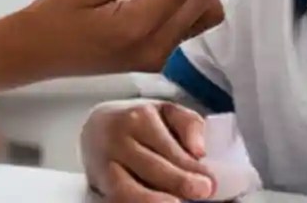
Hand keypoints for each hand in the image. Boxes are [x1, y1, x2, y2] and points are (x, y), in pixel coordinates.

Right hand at [82, 100, 214, 201]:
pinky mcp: (100, 184)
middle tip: (202, 191)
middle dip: (179, 182)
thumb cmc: (139, 122)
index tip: (210, 182)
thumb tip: (200, 150)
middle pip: (151, 167)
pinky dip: (136, 202)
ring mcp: (105, 164)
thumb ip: (189, 125)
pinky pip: (117, 198)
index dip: (191, 166)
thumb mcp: (166, 113)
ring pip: (126, 189)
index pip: (168, 146)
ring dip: (152, 199)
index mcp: (139, 118)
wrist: (97, 128)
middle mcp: (119, 139)